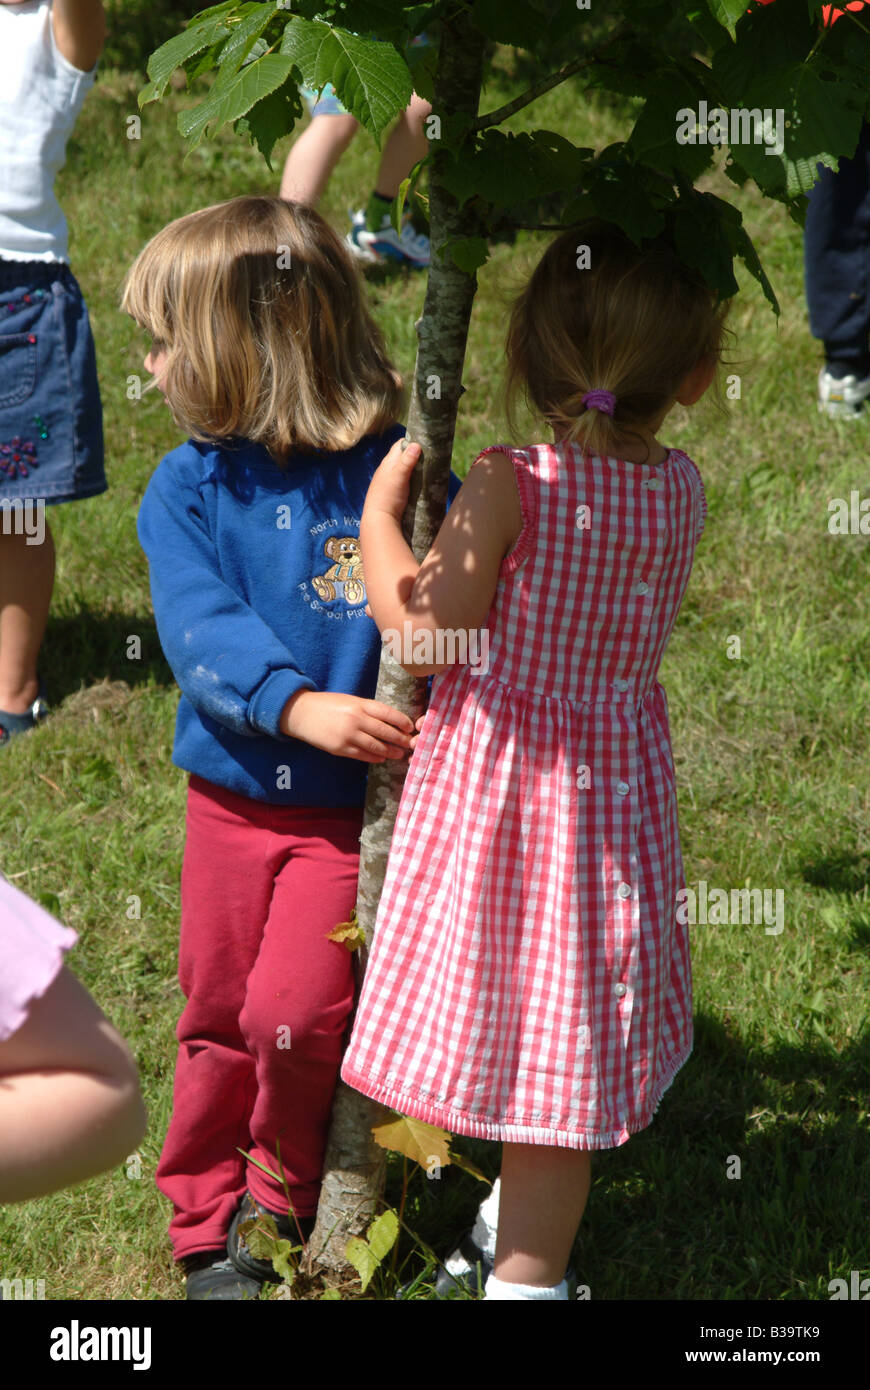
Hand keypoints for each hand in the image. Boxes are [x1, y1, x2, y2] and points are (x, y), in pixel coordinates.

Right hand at [279, 690, 417, 762]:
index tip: (410, 727)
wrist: (301, 713)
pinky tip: (381, 757)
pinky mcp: (340, 748)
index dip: (402, 721)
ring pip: (376, 746)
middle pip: (385, 731)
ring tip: (399, 753)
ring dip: (390, 751)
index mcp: (359, 704)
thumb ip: (367, 710)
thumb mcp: (349, 700)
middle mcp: (356, 719)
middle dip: (400, 739)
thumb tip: (389, 721)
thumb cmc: (327, 705)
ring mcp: (348, 735)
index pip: (388, 713)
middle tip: (410, 744)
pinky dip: (374, 757)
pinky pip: (362, 755)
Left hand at [364, 437, 422, 521]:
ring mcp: (390, 482)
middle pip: (403, 457)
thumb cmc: (388, 496)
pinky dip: (412, 479)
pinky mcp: (393, 493)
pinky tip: (419, 484)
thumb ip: (406, 461)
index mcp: (388, 463)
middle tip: (431, 458)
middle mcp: (387, 470)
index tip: (426, 443)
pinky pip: (404, 481)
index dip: (412, 441)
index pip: (400, 445)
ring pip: (404, 470)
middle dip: (416, 455)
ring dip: (414, 469)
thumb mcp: (399, 476)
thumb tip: (416, 444)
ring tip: (428, 470)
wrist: (379, 520)